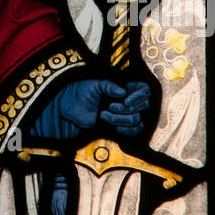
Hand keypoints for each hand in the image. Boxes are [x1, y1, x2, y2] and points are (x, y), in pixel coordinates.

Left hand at [30, 77, 151, 140]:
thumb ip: (108, 85)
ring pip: (136, 119)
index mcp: (123, 86)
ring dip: (120, 119)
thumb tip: (123, 92)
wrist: (71, 110)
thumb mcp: (93, 84)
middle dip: (125, 109)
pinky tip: (114, 127)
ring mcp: (126, 113)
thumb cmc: (80, 92)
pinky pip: (135, 130)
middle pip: (142, 106)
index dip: (139, 96)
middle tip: (109, 106)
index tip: (126, 101)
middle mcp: (127, 99)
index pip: (144, 89)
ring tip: (104, 115)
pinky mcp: (122, 125)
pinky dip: (126, 130)